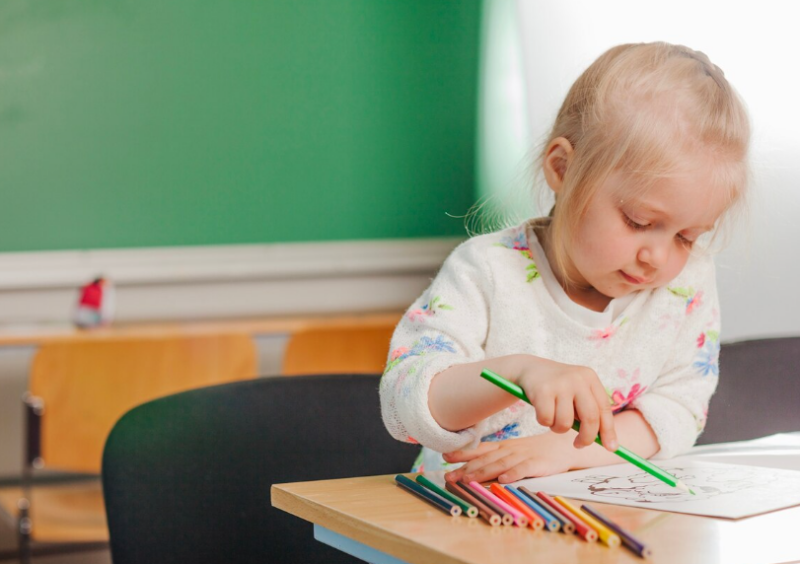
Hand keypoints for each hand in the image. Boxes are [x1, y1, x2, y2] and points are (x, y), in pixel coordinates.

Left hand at [442, 432, 576, 483]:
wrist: (563, 446)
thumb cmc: (534, 452)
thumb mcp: (512, 451)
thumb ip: (493, 458)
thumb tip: (469, 469)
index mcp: (503, 447)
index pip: (479, 449)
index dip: (462, 453)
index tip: (445, 456)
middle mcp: (510, 450)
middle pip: (485, 459)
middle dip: (466, 468)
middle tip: (450, 476)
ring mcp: (523, 456)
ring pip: (500, 464)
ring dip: (483, 472)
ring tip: (468, 479)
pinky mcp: (538, 464)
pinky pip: (524, 469)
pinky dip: (513, 474)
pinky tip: (503, 480)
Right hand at [516, 356, 616, 450]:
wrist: (530, 369)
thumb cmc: (558, 387)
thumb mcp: (576, 392)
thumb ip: (589, 412)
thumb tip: (606, 443)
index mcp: (590, 377)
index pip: (604, 408)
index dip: (608, 430)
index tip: (610, 448)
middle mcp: (577, 378)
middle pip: (590, 418)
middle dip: (586, 437)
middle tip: (579, 445)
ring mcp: (559, 384)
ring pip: (565, 423)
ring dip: (558, 428)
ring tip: (553, 417)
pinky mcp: (542, 390)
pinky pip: (547, 420)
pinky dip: (543, 421)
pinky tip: (540, 409)